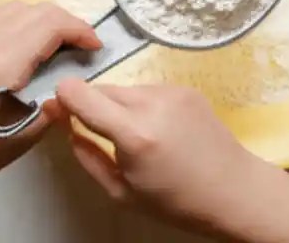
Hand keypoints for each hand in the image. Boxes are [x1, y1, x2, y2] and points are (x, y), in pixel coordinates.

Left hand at [0, 1, 101, 186]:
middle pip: (39, 10)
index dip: (81, 31)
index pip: (52, 25)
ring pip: (20, 6)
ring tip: (58, 41)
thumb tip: (80, 75)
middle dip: (68, 23)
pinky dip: (22, 17)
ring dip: (45, 18)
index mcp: (4, 61)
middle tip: (82, 46)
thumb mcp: (35, 126)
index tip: (96, 48)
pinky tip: (29, 37)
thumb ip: (61, 94)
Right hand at [56, 81, 288, 241]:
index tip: (55, 106)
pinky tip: (156, 130)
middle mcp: (153, 103)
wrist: (234, 190)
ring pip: (125, 88)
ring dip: (117, 105)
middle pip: (101, 88)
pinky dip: (141, 104)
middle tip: (94, 132)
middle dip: (90, 105)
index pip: (82, 95)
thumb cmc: (176, 201)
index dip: (62, 97)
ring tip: (132, 137)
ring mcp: (173, 91)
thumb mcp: (121, 192)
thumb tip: (64, 124)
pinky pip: (148, 90)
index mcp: (135, 134)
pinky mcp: (186, 88)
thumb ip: (86, 155)